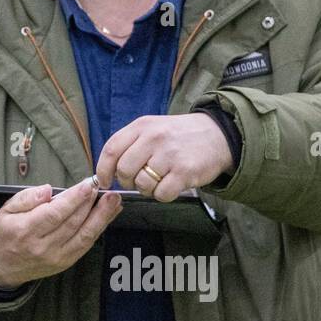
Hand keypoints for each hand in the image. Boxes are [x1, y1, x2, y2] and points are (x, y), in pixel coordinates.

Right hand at [0, 178, 121, 290]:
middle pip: (72, 223)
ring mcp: (56, 257)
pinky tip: (108, 215)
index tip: (87, 185)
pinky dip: (99, 228)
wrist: (3, 266)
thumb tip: (46, 190)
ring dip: (102, 216)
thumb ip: (26, 198)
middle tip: (103, 187)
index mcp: (26, 231)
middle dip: (90, 203)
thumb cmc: (6, 233)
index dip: (73, 199)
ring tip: (114, 200)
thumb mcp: (6, 210)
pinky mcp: (66, 262)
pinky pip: (86, 244)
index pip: (54, 213)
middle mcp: (43, 246)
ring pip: (84, 234)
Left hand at [93, 113, 233, 200]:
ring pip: (142, 184)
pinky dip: (163, 194)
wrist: (217, 135)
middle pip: (124, 170)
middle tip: (138, 180)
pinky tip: (171, 184)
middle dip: (127, 181)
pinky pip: (161, 194)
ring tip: (159, 180)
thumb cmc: (178, 137)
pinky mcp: (185, 171)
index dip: (103, 169)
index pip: (111, 149)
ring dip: (147, 189)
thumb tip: (107, 171)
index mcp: (142, 126)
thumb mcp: (152, 129)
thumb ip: (129, 145)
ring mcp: (170, 155)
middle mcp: (154, 138)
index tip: (104, 181)